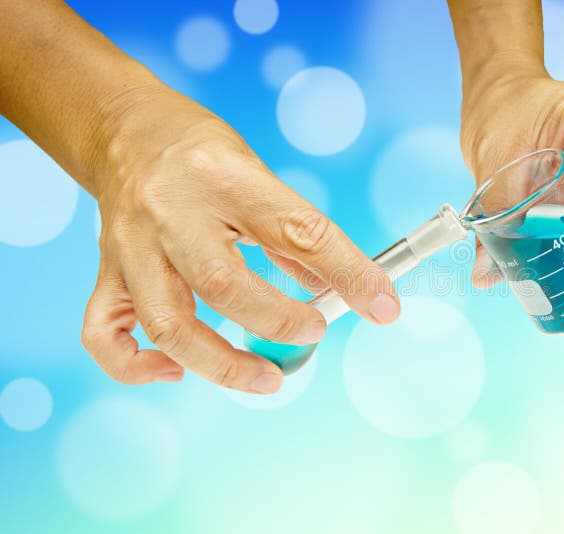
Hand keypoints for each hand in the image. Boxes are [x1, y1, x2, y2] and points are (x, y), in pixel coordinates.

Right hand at [81, 87, 398, 391]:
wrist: (123, 128)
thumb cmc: (201, 153)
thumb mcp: (259, 174)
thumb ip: (297, 235)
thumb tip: (343, 291)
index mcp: (225, 178)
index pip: (299, 230)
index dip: (349, 273)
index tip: (382, 306)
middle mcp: (171, 212)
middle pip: (223, 284)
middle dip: (279, 323)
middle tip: (313, 335)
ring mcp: (131, 247)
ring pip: (167, 322)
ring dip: (221, 365)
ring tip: (267, 378)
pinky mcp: (107, 271)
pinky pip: (104, 334)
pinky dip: (138, 366)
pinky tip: (178, 369)